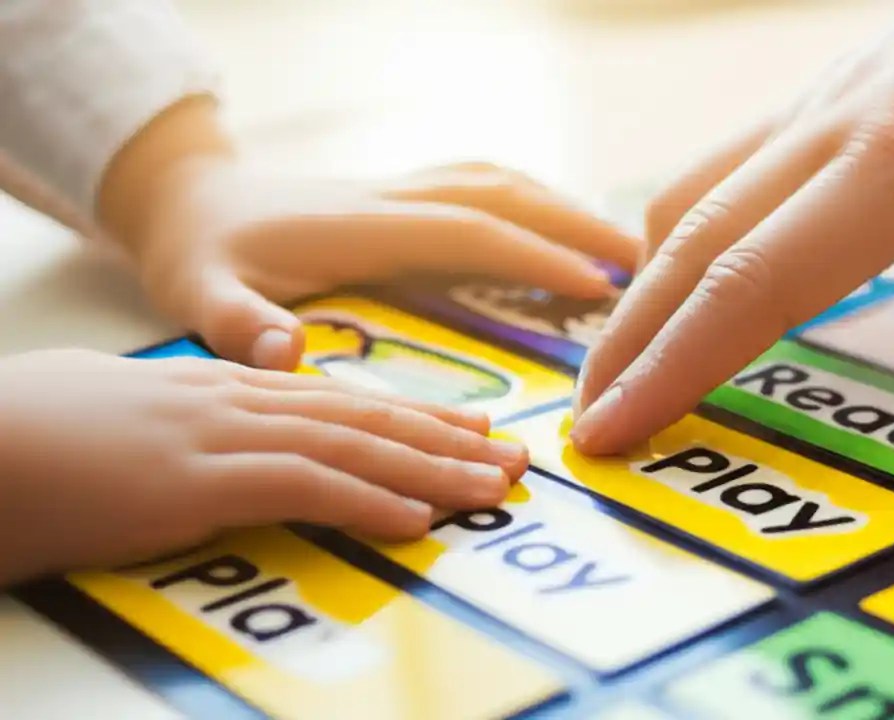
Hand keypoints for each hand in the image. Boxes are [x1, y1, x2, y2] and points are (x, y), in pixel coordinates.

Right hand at [0, 349, 529, 585]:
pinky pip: (303, 485)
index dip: (415, 418)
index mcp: (224, 386)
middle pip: (366, 417)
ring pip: (353, 445)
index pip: (342, 400)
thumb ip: (192, 428)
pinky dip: (368, 500)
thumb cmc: (31, 435)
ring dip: (433, 472)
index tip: (472, 431)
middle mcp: (237, 400)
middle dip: (449, 441)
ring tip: (494, 491)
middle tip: (515, 459)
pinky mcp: (196, 477)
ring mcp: (220, 434)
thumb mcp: (130, 419)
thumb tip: (222, 447)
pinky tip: (416, 518)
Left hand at [98, 98, 637, 370]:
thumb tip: (289, 353)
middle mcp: (393, 199)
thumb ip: (240, 327)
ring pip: (500, 184)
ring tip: (622, 246)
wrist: (188, 201)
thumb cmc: (202, 256)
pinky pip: (485, 189)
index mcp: (362, 226)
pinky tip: (559, 230)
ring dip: (563, 208)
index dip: (535, 256)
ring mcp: (402, 192)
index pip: (469, 232)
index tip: (598, 287)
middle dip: (576, 223)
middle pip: (504, 196)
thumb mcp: (202, 295)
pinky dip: (533, 205)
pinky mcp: (404, 198)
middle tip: (644, 260)